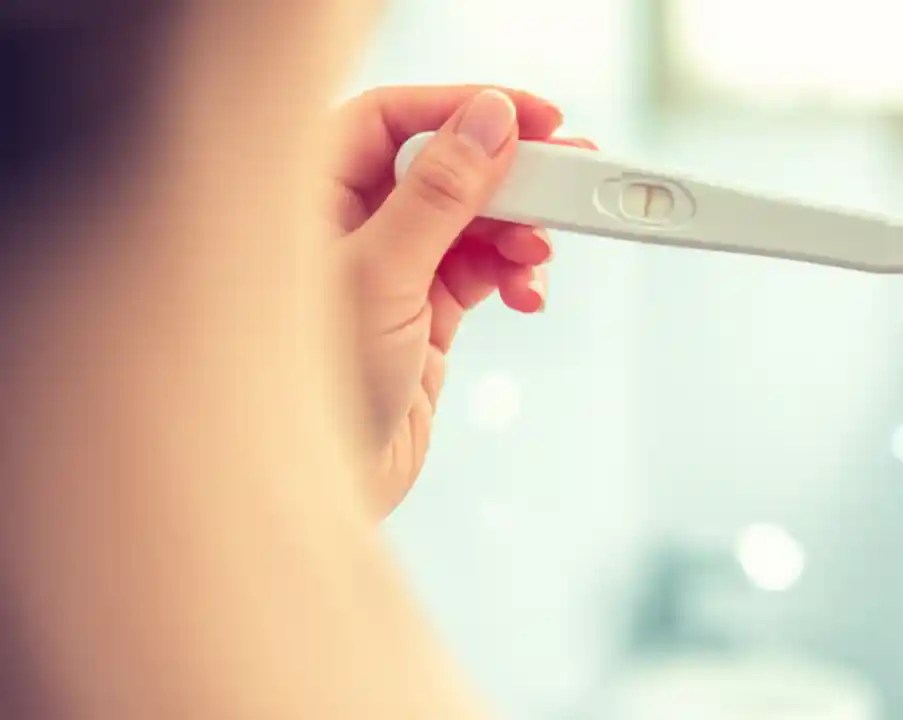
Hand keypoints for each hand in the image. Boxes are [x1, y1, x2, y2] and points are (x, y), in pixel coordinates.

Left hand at [328, 86, 592, 517]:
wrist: (325, 487)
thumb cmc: (311, 385)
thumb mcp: (381, 276)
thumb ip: (438, 195)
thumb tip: (488, 121)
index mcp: (311, 196)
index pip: (394, 118)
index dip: (464, 108)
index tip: (533, 116)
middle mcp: (349, 223)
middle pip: (444, 167)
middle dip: (509, 175)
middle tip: (573, 175)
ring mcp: (390, 269)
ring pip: (472, 220)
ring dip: (518, 232)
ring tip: (539, 257)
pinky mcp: (423, 313)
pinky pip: (481, 270)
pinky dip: (512, 274)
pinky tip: (528, 293)